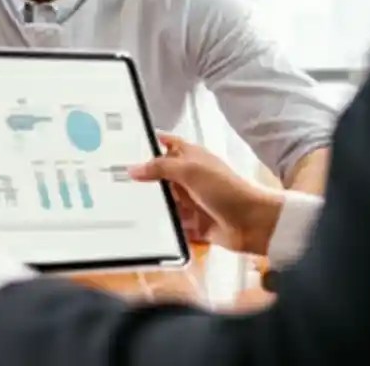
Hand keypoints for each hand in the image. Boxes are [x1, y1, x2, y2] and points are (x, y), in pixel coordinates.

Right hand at [128, 133, 284, 255]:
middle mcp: (190, 178)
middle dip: (143, 178)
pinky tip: (142, 228)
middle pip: (161, 175)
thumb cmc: (226, 189)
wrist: (253, 223)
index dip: (149, 142)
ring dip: (150, 205)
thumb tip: (133, 169)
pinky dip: (162, 227)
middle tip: (115, 179)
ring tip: (122, 205)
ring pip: (164, 201)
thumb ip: (160, 167)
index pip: (167, 144)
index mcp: (191, 158)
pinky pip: (172, 225)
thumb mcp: (190, 170)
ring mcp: (192, 201)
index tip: (125, 144)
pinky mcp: (194, 224)